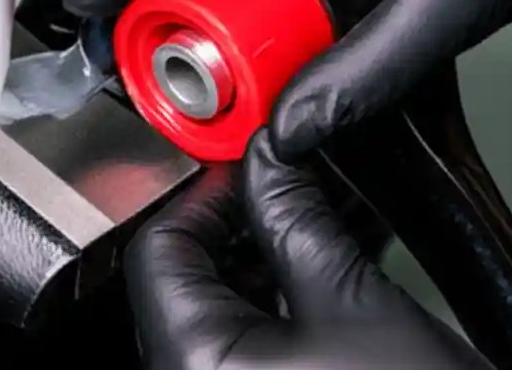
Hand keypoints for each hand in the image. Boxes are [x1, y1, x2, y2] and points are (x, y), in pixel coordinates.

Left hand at [126, 133, 492, 368]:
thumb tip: (268, 162)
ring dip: (269, 255)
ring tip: (324, 216)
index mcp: (194, 360)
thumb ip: (295, 216)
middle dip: (244, 220)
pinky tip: (331, 266)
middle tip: (290, 181)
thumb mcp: (351, 300)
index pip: (159, 247)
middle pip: (188, 276)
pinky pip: (250, 339)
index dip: (206, 192)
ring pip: (222, 307)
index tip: (248, 163)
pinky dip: (284, 299)